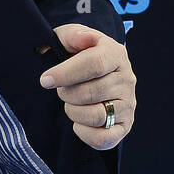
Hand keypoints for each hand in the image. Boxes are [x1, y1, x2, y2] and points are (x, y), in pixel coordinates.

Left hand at [41, 24, 135, 148]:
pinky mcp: (125, 126)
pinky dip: (84, 133)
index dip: (66, 73)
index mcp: (115, 54)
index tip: (45, 80)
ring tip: (70, 103)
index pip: (95, 64)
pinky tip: (78, 122)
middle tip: (61, 90)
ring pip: (96, 116)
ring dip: (73, 112)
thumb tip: (84, 39)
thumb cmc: (75, 54)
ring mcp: (128, 104)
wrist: (89, 73)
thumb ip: (73, 34)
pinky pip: (103, 139)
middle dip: (66, 93)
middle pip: (91, 92)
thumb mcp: (69, 37)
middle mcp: (127, 79)